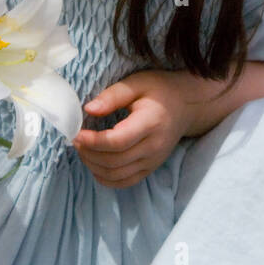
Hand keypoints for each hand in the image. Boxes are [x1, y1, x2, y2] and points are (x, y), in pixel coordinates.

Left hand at [74, 70, 195, 188]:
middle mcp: (154, 146)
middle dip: (88, 153)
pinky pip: (125, 182)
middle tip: (76, 139)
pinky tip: (95, 165)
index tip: (77, 133)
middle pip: (114, 161)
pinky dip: (106, 178)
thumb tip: (88, 109)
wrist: (187, 105)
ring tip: (83, 150)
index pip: (118, 141)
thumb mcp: (137, 83)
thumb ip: (113, 95)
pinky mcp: (151, 167)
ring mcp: (154, 160)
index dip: (93, 141)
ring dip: (94, 166)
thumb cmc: (161, 90)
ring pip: (116, 175)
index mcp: (151, 122)